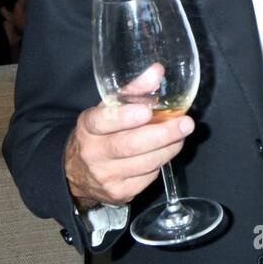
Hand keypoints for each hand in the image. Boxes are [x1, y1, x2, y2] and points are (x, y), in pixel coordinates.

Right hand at [64, 63, 193, 207]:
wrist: (76, 172)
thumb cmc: (100, 132)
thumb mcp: (108, 108)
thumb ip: (134, 90)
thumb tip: (157, 71)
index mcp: (88, 126)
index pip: (103, 121)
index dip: (125, 116)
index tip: (147, 111)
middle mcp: (94, 153)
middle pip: (131, 145)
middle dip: (163, 134)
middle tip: (186, 123)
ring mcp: (106, 176)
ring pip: (145, 163)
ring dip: (169, 147)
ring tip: (181, 135)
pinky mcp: (120, 193)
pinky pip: (148, 177)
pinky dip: (161, 162)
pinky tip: (164, 151)